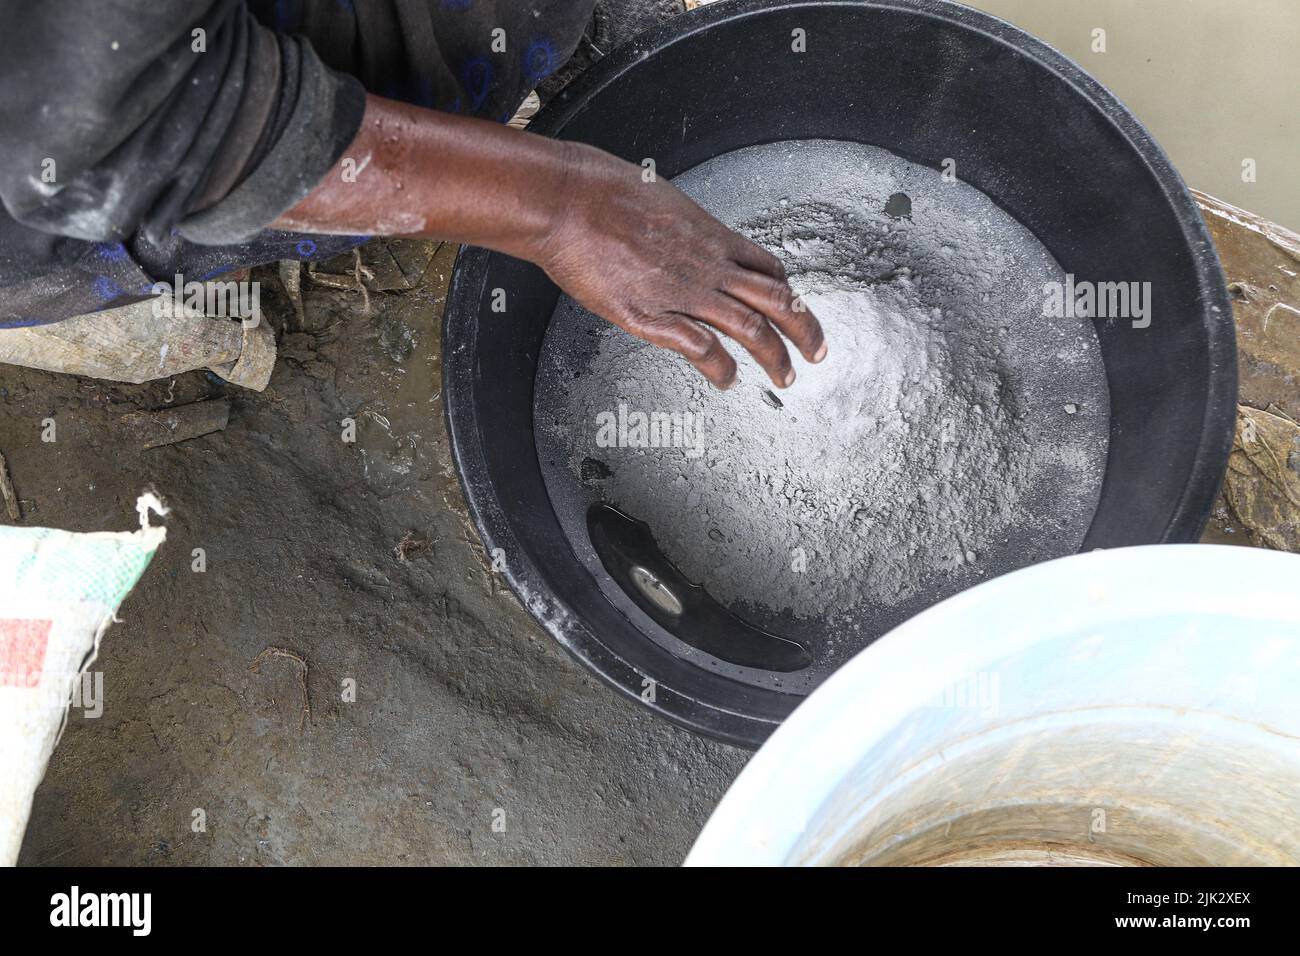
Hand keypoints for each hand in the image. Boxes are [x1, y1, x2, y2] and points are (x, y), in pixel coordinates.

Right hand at [531, 142, 826, 388]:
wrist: (569, 202)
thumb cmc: (603, 192)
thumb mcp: (662, 200)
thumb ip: (679, 227)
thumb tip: (677, 230)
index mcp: (711, 236)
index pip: (766, 267)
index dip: (785, 291)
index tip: (791, 306)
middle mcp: (709, 265)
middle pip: (777, 300)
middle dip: (805, 329)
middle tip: (817, 351)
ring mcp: (685, 293)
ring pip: (751, 329)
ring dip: (775, 357)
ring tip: (785, 377)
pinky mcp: (654, 317)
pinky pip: (702, 349)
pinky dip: (721, 369)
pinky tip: (727, 382)